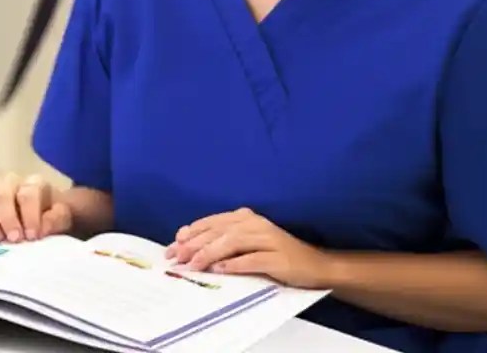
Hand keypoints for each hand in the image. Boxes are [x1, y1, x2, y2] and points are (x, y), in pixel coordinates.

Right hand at [0, 173, 71, 243]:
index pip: (28, 193)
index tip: (32, 236)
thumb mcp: (60, 218)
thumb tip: (42, 227)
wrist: (36, 216)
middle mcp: (6, 183)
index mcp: (31, 183)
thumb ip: (56, 219)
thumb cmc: (47, 217)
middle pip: (0, 196)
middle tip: (13, 239)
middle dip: (6, 219)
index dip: (30, 215)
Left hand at [164, 208, 334, 289]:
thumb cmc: (275, 255)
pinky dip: (235, 264)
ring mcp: (269, 240)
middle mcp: (256, 224)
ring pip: (233, 242)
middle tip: (177, 257)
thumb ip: (220, 240)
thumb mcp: (246, 243)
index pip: (212, 223)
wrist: (314, 265)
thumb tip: (186, 243)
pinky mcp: (278, 258)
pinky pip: (253, 259)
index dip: (190, 234)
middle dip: (194, 244)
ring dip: (210, 253)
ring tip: (194, 265)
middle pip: (219, 232)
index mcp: (245, 218)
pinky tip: (221, 269)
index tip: (172, 246)